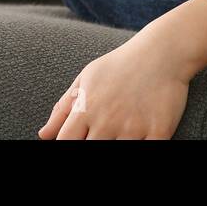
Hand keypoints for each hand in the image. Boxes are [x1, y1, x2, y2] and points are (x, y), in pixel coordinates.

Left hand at [38, 30, 190, 139]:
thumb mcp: (86, 78)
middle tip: (102, 135)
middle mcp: (107, 120)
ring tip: (121, 131)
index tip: (78, 141)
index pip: (65, 143)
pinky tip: (141, 137)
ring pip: (118, 153)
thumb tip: (44, 136)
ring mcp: (133, 127)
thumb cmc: (120, 65)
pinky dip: (142, 146)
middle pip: (88, 151)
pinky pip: (148, 152)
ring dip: (118, 145)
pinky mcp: (158, 131)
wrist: (163, 52)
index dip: (67, 147)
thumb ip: (63, 108)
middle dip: (92, 146)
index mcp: (86, 108)